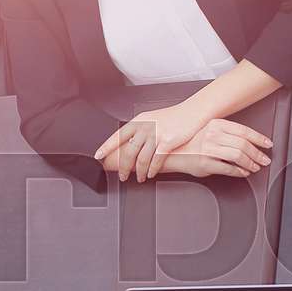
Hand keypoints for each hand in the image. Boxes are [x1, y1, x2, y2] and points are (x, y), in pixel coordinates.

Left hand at [94, 101, 214, 182]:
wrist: (192, 112)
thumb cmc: (174, 117)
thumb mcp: (152, 119)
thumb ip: (140, 130)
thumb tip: (130, 143)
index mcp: (139, 121)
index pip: (117, 136)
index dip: (106, 147)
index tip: (98, 156)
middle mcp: (145, 127)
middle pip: (128, 152)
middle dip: (124, 167)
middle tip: (122, 176)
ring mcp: (156, 134)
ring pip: (141, 159)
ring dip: (139, 172)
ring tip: (139, 178)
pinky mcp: (167, 142)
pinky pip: (155, 160)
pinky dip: (151, 170)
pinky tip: (150, 174)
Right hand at [154, 119, 272, 177]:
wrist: (171, 152)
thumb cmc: (191, 143)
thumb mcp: (209, 131)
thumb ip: (226, 134)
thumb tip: (248, 141)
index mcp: (216, 124)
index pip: (244, 131)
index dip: (259, 138)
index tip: (268, 144)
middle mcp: (213, 135)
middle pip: (243, 144)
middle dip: (257, 154)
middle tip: (264, 159)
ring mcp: (208, 149)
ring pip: (238, 156)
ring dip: (250, 164)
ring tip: (255, 167)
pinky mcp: (205, 163)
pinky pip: (228, 169)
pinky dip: (239, 172)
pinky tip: (243, 173)